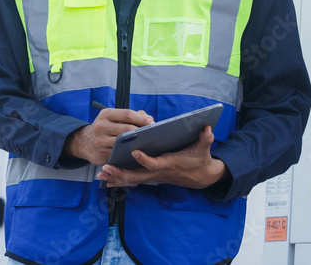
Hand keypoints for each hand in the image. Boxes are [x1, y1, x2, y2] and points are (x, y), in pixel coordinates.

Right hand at [65, 108, 153, 165]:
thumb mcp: (113, 118)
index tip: (151, 122)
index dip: (141, 118)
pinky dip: (130, 152)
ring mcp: (100, 141)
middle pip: (127, 129)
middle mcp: (101, 126)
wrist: (85, 143)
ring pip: (124, 142)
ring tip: (147, 142)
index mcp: (105, 114)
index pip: (127, 114)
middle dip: (142, 131)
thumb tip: (148, 118)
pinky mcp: (102, 154)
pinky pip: (119, 154)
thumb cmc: (104, 128)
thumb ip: (131, 116)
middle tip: (152, 134)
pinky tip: (137, 151)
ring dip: (137, 143)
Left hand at [95, 125, 228, 188]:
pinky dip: (119, 181)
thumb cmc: (199, 160)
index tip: (134, 151)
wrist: (200, 176)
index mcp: (169, 163)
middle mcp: (158, 172)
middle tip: (107, 167)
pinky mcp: (150, 177)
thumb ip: (205, 139)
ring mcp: (153, 177)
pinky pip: (132, 181)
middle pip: (137, 176)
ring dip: (116, 178)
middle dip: (121, 172)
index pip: (155, 164)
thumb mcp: (204, 149)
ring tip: (101, 174)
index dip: (145, 160)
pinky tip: (107, 181)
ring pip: (132, 180)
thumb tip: (208, 129)